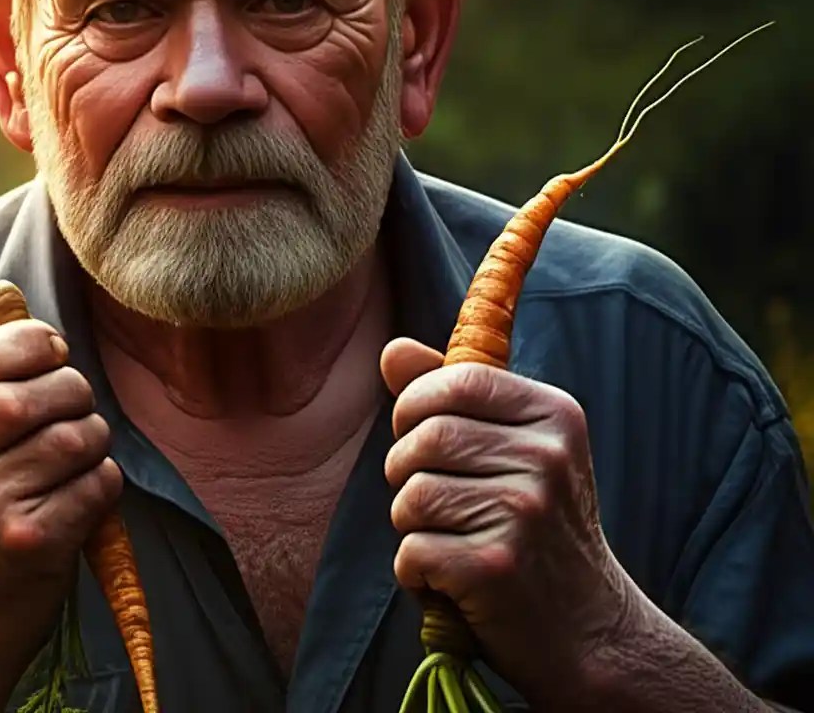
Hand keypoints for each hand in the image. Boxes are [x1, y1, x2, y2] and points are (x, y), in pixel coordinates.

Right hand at [0, 319, 122, 709]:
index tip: (50, 349)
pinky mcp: (33, 544)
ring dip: (94, 438)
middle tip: (77, 405)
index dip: (21, 341)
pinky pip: (96, 483)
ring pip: (72, 437)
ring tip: (82, 455)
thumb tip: (37, 335)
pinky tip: (84, 497)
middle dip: (70, 388)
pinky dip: (104, 482)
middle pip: (26, 395)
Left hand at [380, 337, 635, 706]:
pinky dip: (416, 572)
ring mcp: (524, 511)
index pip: (455, 381)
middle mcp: (547, 457)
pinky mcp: (495, 565)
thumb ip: (453, 397)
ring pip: (410, 495)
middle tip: (435, 505)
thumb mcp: (516, 452)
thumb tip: (391, 350)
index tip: (419, 437)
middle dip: (406, 473)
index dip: (415, 408)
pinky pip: (411, 551)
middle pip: (422, 438)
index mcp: (555, 415)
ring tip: (451, 543)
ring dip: (411, 527)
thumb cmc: (539, 533)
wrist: (590, 631)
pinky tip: (453, 580)